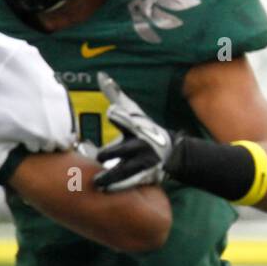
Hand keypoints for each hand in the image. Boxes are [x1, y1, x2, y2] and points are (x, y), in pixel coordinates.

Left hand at [93, 73, 174, 191]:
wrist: (170, 152)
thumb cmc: (144, 128)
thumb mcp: (132, 110)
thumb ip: (115, 95)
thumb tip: (101, 75)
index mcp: (134, 126)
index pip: (125, 118)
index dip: (118, 115)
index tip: (112, 113)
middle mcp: (139, 144)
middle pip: (123, 148)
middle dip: (110, 152)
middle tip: (101, 156)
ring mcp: (142, 161)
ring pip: (124, 170)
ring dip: (110, 176)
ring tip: (96, 182)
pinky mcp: (145, 175)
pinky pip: (130, 182)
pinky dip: (118, 187)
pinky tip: (105, 190)